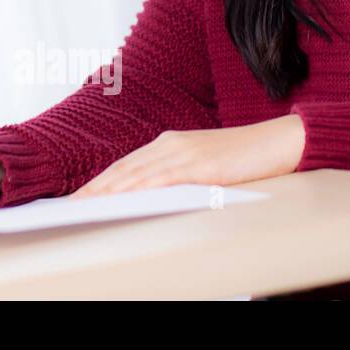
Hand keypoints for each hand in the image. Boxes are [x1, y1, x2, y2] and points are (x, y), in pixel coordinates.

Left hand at [73, 115, 305, 197]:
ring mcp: (184, 153)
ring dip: (108, 192)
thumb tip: (152, 198)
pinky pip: (162, 180)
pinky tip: (124, 201)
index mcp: (169, 144)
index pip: (126, 165)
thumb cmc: (244, 158)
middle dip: (95, 189)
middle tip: (70, 206)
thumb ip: (177, 177)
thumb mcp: (203, 167)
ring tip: (86, 207)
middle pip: (124, 170)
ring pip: (136, 175)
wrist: (279, 142)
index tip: (79, 197)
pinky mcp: (200, 165)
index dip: (100, 182)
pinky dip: (139, 191)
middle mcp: (170, 144)